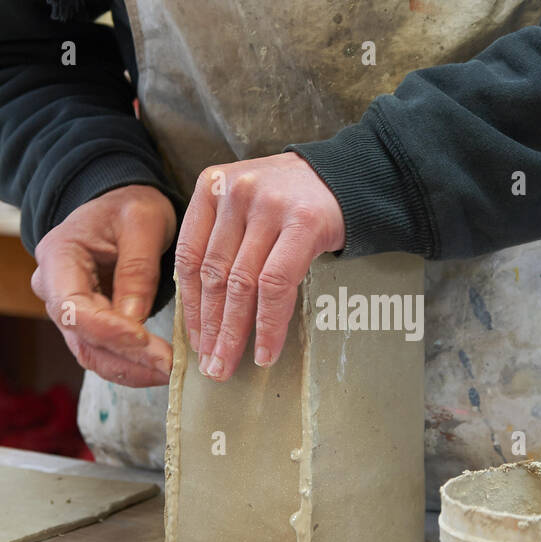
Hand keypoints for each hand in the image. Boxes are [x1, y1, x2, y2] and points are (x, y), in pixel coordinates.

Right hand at [31, 185, 176, 386]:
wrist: (118, 208)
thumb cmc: (129, 206)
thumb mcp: (143, 222)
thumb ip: (137, 268)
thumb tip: (134, 319)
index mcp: (58, 256)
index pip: (71, 307)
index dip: (106, 330)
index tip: (144, 340)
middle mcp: (53, 289)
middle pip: (83, 338)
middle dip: (127, 357)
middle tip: (170, 365)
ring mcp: (68, 311)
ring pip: (93, 354)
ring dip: (132, 369)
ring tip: (171, 372)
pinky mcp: (89, 324)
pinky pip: (106, 352)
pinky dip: (133, 364)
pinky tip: (162, 368)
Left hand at [176, 152, 344, 380]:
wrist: (350, 176)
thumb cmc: (292, 200)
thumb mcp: (246, 207)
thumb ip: (222, 241)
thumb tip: (205, 312)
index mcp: (212, 186)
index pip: (190, 256)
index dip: (191, 305)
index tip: (196, 340)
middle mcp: (236, 192)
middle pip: (214, 274)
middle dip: (211, 328)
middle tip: (211, 365)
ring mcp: (268, 205)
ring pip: (242, 283)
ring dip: (234, 333)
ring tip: (229, 364)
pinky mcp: (302, 222)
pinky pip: (276, 285)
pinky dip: (270, 325)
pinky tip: (266, 350)